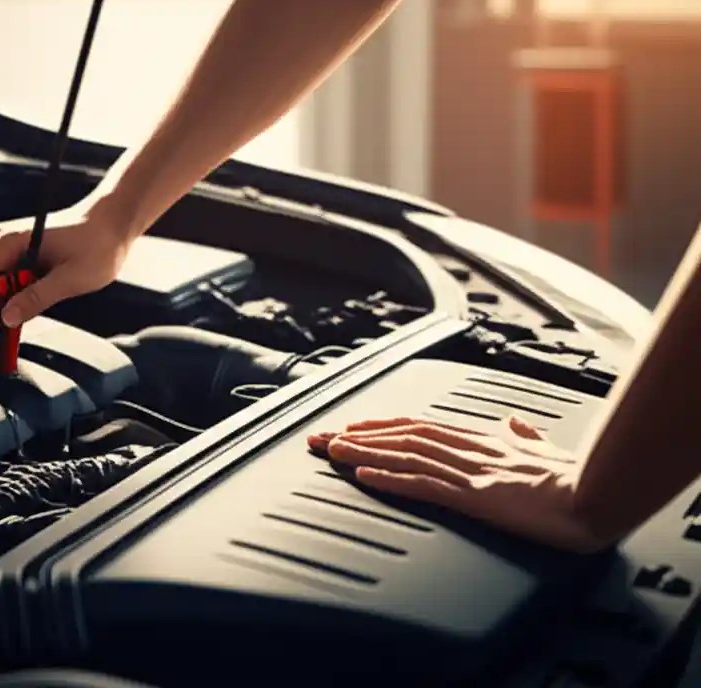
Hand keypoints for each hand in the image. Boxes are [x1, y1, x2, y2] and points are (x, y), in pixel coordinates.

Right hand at [0, 193, 135, 346]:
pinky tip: (40, 296)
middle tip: (18, 338)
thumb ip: (37, 298)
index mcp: (7, 243)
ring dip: (10, 306)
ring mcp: (5, 245)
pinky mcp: (14, 251)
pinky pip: (4, 281)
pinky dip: (17, 297)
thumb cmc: (97, 244)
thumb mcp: (71, 278)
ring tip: (40, 307)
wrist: (110, 222)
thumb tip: (7, 319)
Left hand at [307, 416, 608, 552]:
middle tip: (321, 437)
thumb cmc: (577, 478)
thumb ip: (526, 434)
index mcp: (484, 439)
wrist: (596, 496)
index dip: (382, 425)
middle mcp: (470, 449)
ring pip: (405, 454)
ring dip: (364, 452)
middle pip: (402, 435)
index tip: (351, 425)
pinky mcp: (476, 496)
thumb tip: (515, 421)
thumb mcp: (546, 449)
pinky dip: (389, 478)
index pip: (421, 425)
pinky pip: (423, 484)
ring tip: (332, 451)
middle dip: (358, 435)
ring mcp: (471, 471)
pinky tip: (364, 475)